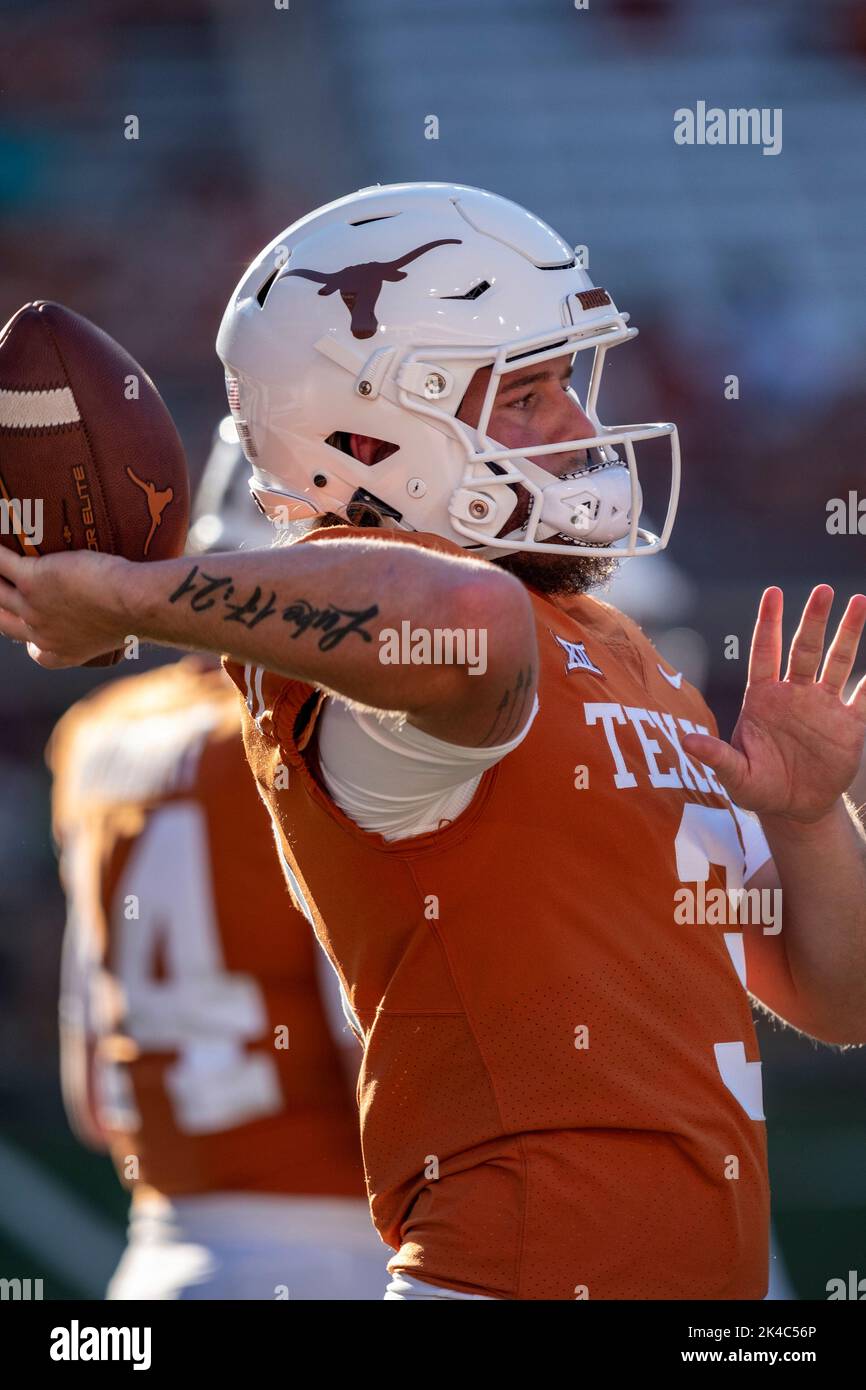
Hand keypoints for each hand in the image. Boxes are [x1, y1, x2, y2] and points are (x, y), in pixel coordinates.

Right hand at [0, 545, 130, 666]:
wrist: (136, 605)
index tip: (29, 620)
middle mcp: (40, 636)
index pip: (33, 648)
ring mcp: (32, 608)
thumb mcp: (116, 629)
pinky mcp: (33, 580)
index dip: (27, 633)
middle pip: (4, 620)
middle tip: (1, 590)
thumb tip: (123, 616)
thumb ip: (104, 626)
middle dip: (0, 605)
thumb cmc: (139, 613)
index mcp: (60, 653)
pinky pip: (1, 562)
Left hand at [682, 585, 865, 825]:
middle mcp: (794, 694)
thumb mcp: (735, 775)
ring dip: (848, 634)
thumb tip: (686, 741)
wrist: (794, 809)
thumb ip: (716, 756)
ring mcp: (823, 706)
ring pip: (837, 662)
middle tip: (823, 590)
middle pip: (804, 648)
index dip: (768, 623)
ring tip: (859, 602)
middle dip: (814, 619)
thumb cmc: (759, 787)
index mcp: (763, 698)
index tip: (773, 593)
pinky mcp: (848, 725)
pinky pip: (864, 697)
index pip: (765, 652)